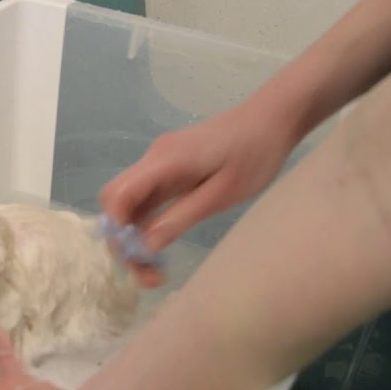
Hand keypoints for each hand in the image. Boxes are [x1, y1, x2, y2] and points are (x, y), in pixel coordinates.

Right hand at [101, 101, 300, 276]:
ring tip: (155, 268)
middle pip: (116, 201)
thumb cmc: (255, 154)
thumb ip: (180, 218)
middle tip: (147, 272)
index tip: (135, 258)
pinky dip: (146, 223)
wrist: (273, 117)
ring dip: (134, 235)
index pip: (118, 195)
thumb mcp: (222, 194)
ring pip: (129, 202)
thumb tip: (144, 247)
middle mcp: (153, 159)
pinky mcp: (169, 168)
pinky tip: (162, 242)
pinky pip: (146, 198)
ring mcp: (159, 162)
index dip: (117, 229)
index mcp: (164, 161)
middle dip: (123, 239)